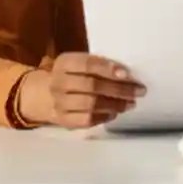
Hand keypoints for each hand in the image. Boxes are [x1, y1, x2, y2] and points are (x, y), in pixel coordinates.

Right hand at [19, 53, 145, 127]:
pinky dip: (104, 117)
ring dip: (115, 104)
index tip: (127, 74)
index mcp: (64, 63)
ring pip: (91, 104)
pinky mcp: (63, 120)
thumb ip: (98, 65)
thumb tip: (128, 74)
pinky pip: (86, 120)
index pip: (87, 64)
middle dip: (119, 89)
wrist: (43, 95)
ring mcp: (59, 103)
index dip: (108, 68)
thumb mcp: (79, 64)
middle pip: (92, 86)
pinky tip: (115, 113)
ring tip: (131, 103)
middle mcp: (59, 82)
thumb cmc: (72, 75)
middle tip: (139, 90)